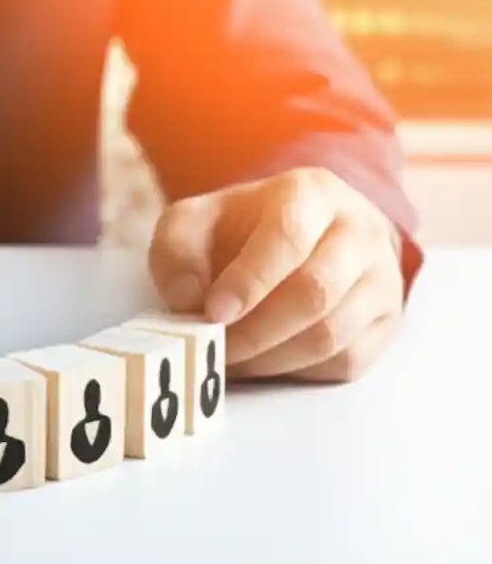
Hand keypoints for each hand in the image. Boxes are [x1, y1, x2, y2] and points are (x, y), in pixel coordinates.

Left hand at [148, 167, 404, 382]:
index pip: (289, 236)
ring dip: (272, 358)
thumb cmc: (241, 229)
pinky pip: (346, 360)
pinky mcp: (387, 320)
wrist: (299, 234)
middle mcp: (359, 230)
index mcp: (311, 192)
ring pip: (331, 334)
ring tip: (233, 359)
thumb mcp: (196, 221)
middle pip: (315, 292)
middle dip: (255, 331)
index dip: (250, 280)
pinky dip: (297, 371)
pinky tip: (265, 361)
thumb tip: (188, 299)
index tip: (212, 313)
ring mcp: (382, 277)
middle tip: (216, 348)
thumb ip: (176, 250)